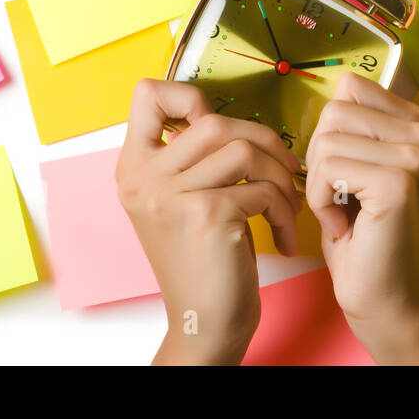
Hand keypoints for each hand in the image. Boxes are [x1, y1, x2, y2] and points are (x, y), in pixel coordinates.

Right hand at [116, 78, 304, 364]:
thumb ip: (188, 159)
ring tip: (285, 205)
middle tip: (283, 169)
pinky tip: (282, 235)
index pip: (147, 94)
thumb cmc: (203, 262)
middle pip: (215, 121)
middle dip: (262, 141)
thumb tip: (226, 117)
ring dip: (280, 176)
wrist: (204, 324)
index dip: (189, 97)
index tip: (218, 129)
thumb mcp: (179, 203)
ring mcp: (171, 196)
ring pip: (244, 149)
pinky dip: (284, 210)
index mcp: (133, 168)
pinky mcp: (207, 215)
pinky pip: (262, 188)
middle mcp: (143, 179)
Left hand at [304, 71, 418, 364]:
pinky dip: (320, 202)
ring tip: (343, 213)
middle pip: (334, 111)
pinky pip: (327, 168)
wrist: (384, 298)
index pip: (349, 88)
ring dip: (319, 183)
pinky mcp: (400, 181)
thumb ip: (353, 126)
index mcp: (418, 124)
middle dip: (320, 158)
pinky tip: (343, 226)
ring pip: (326, 139)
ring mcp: (417, 156)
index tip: (345, 174)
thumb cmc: (363, 235)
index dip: (330, 132)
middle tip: (341, 199)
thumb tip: (335, 88)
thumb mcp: (357, 166)